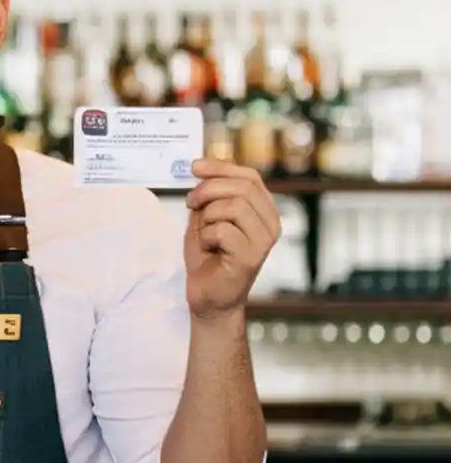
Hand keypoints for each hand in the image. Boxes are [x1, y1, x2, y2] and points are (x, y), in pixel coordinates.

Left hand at [183, 159, 281, 321]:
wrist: (208, 297)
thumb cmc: (208, 257)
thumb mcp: (207, 217)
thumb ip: (210, 194)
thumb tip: (200, 165)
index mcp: (264, 210)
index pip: (249, 176)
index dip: (220, 167)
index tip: (194, 166)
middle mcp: (271, 224)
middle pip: (242, 187)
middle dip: (208, 190)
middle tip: (190, 203)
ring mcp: (264, 241)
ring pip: (233, 206)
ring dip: (207, 216)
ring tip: (204, 233)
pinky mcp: (251, 257)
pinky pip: (222, 230)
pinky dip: (207, 236)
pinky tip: (210, 250)